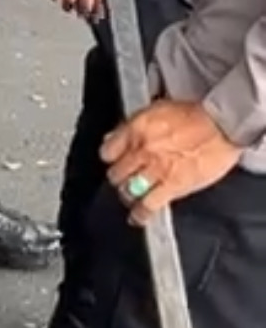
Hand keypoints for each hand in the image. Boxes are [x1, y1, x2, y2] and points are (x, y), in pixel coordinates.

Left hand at [102, 100, 241, 223]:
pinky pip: (148, 205)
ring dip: (128, 195)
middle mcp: (141, 150)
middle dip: (118, 178)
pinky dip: (141, 214)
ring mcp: (155, 170)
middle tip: (123, 180)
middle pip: (116, 173)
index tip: (113, 162)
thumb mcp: (156, 109)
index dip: (110, 158)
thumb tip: (115, 137)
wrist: (220, 125)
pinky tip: (137, 218)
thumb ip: (133, 125)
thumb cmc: (195, 114)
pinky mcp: (172, 187)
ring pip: (128, 191)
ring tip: (131, 197)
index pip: (107, 151)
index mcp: (136, 129)